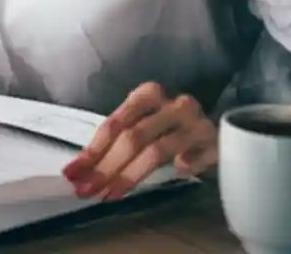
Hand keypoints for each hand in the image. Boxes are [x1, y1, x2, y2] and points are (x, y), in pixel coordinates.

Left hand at [62, 82, 217, 200]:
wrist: (216, 127)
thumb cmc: (169, 127)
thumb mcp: (142, 126)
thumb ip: (115, 143)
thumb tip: (79, 171)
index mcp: (148, 95)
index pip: (115, 124)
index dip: (93, 151)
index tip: (73, 173)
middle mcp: (173, 106)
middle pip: (133, 137)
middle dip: (106, 167)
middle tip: (87, 190)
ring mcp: (196, 123)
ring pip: (157, 150)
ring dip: (130, 176)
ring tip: (111, 195)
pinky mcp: (217, 142)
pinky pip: (198, 158)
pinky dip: (186, 166)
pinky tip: (178, 175)